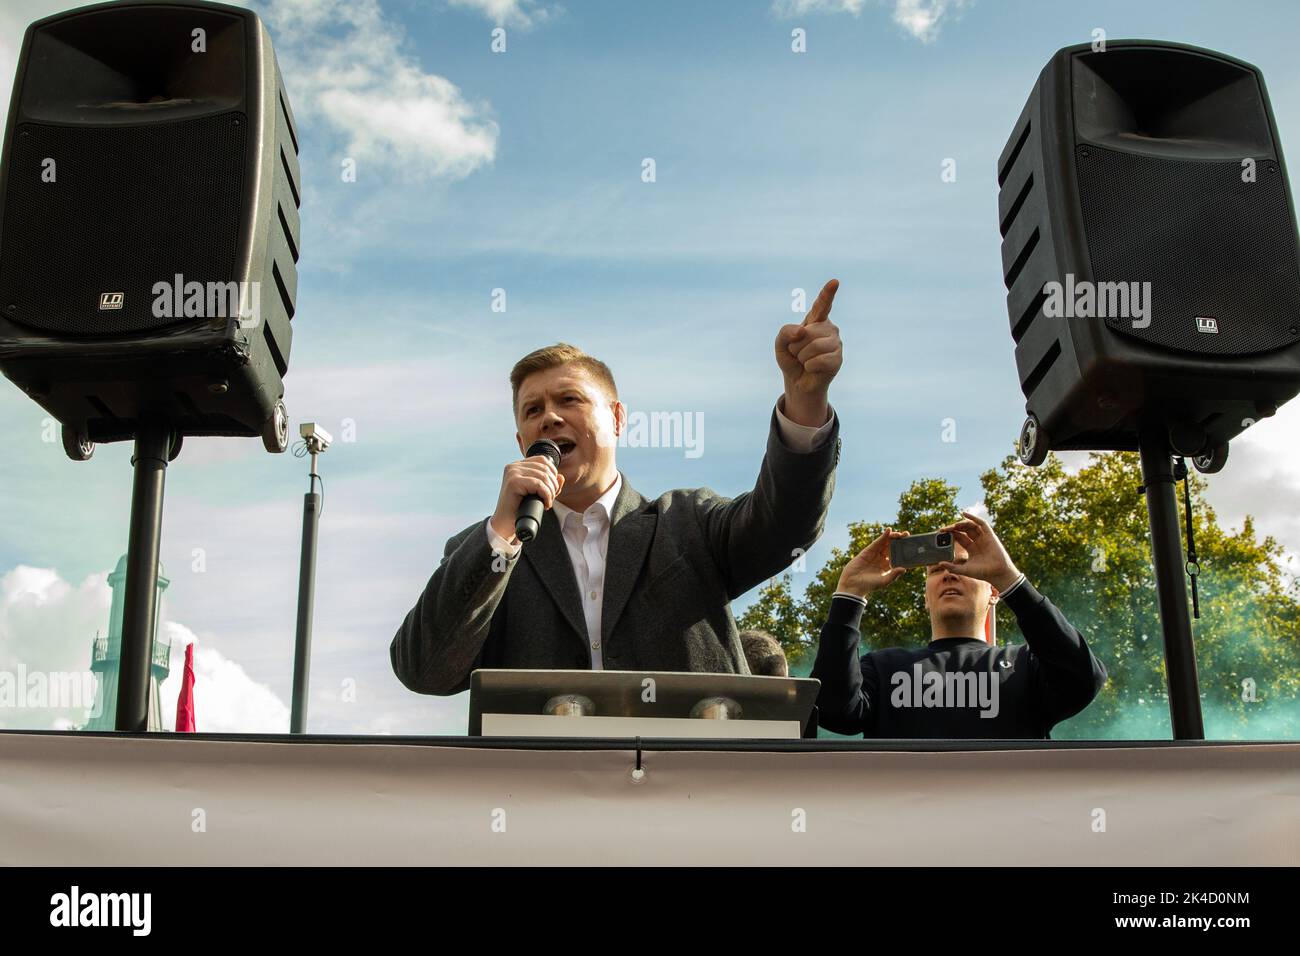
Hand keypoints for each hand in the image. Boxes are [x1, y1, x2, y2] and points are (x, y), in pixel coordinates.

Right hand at [489, 455, 564, 540]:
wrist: (505, 524)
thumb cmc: (520, 509)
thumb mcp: (538, 494)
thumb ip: (550, 485)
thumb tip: (561, 477)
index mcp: (518, 466)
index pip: (543, 460)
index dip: (553, 474)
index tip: (551, 490)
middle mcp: (513, 466)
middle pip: (545, 468)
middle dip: (553, 485)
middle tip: (549, 499)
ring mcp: (512, 473)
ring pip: (544, 476)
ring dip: (551, 492)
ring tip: (547, 503)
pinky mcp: (513, 482)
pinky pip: (539, 484)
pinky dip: (546, 495)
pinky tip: (545, 504)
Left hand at [776, 278, 842, 425]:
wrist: (799, 382)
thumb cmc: (791, 359)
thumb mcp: (780, 344)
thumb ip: (785, 332)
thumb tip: (802, 330)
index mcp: (815, 320)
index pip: (822, 305)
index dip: (827, 293)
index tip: (834, 282)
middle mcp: (828, 328)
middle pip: (808, 332)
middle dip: (796, 346)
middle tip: (799, 353)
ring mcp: (836, 343)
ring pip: (814, 346)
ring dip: (803, 357)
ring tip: (806, 360)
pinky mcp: (838, 358)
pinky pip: (819, 360)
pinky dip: (810, 366)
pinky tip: (813, 368)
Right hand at [836, 529, 908, 597]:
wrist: (853, 584)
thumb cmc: (869, 585)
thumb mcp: (884, 581)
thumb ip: (894, 575)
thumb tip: (904, 569)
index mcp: (888, 566)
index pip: (898, 556)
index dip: (904, 550)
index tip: (911, 546)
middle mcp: (882, 559)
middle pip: (893, 547)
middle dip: (900, 541)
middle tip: (907, 535)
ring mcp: (875, 554)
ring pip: (886, 543)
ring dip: (893, 537)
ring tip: (900, 533)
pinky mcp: (868, 550)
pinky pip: (877, 542)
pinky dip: (883, 536)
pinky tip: (889, 530)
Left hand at [936, 511, 1020, 591]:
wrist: (997, 574)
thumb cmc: (983, 573)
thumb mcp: (964, 570)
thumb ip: (952, 567)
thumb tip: (940, 563)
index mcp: (971, 548)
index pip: (959, 537)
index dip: (951, 534)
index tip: (941, 533)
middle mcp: (977, 541)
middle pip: (964, 530)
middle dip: (954, 528)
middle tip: (943, 529)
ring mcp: (984, 538)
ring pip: (971, 526)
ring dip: (961, 523)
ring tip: (953, 525)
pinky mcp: (990, 535)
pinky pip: (982, 524)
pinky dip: (974, 518)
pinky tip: (965, 514)